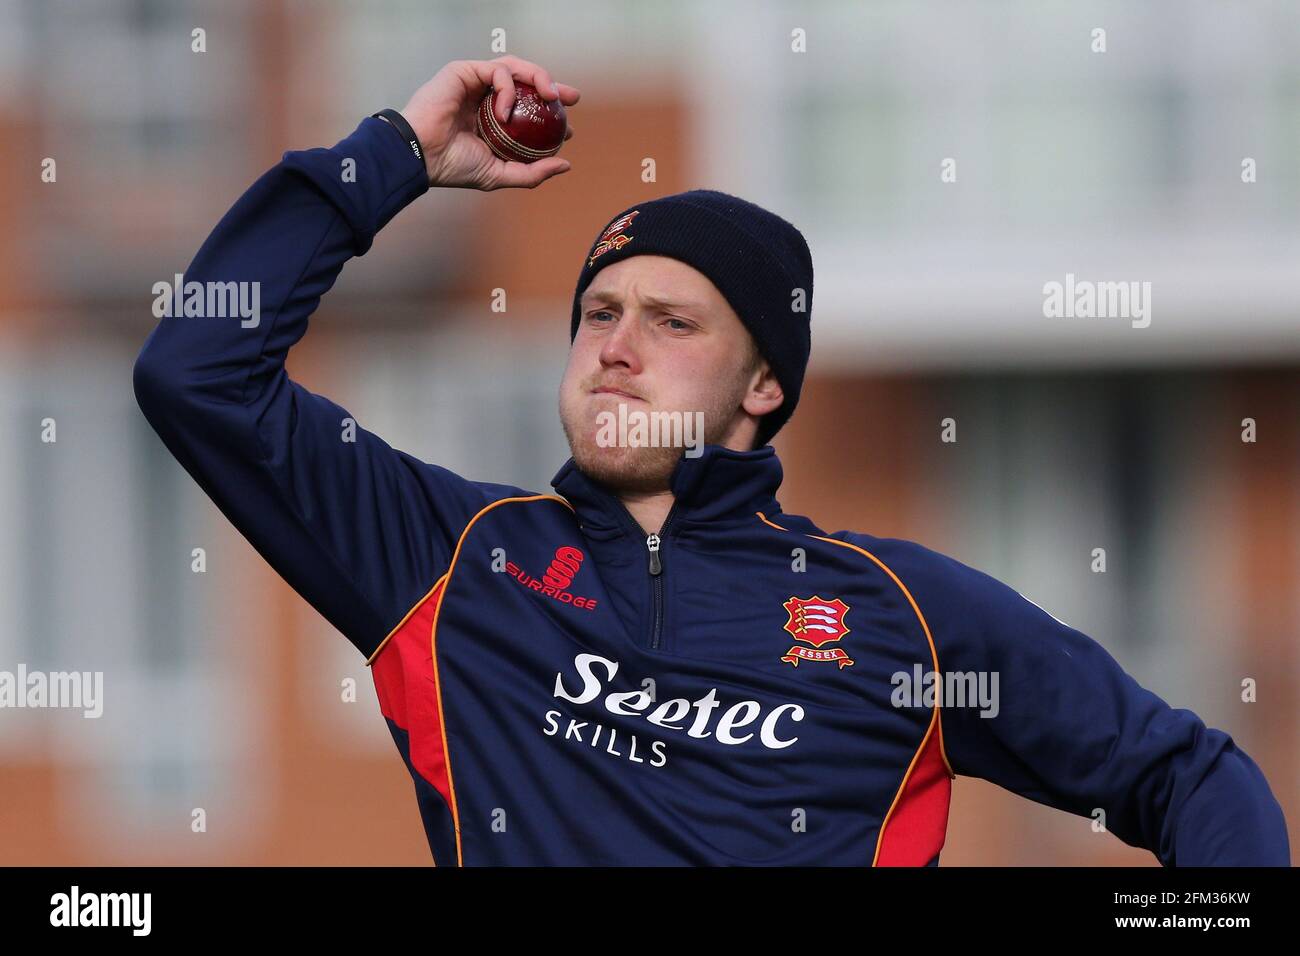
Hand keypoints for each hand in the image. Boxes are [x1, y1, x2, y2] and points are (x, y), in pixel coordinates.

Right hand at [398, 56, 578, 189]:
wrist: (423, 156)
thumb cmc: (455, 167)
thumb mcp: (501, 174)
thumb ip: (533, 172)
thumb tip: (566, 164)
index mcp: (494, 120)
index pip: (529, 109)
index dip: (552, 114)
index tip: (569, 128)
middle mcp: (486, 98)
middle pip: (526, 83)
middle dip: (552, 86)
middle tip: (572, 98)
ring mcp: (476, 83)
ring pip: (516, 69)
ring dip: (538, 77)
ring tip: (551, 96)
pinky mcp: (465, 71)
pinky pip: (498, 70)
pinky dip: (508, 89)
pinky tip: (505, 111)